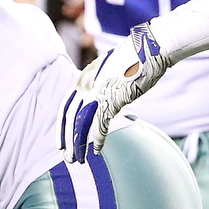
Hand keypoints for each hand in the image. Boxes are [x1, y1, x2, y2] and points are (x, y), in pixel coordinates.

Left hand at [58, 23, 168, 161]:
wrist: (148, 48)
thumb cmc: (131, 57)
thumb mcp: (106, 69)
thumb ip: (97, 83)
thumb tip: (96, 98)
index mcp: (82, 78)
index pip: (64, 107)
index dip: (61, 126)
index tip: (59, 141)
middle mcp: (85, 87)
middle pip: (70, 119)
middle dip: (68, 140)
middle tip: (66, 156)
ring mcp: (97, 94)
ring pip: (82, 125)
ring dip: (79, 145)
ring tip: (78, 159)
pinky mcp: (112, 100)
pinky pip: (100, 126)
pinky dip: (97, 140)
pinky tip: (97, 151)